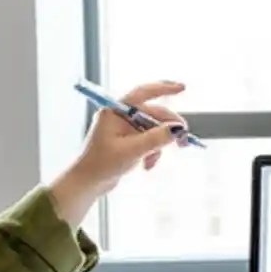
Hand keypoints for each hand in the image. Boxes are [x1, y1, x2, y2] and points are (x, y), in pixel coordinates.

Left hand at [50, 81, 191, 223]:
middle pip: (153, 115)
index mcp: (116, 111)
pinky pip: (148, 140)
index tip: (182, 88)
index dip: (164, 88)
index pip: (143, 93)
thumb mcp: (132, 151)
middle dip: (168, 130)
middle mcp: (120, 116)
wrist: (86, 183)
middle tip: (184, 142)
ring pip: (153, 130)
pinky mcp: (127, 140)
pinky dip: (151, 152)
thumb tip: (178, 130)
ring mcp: (124, 128)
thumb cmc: (102, 164)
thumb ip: (156, 138)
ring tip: (152, 162)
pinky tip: (147, 164)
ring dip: (157, 146)